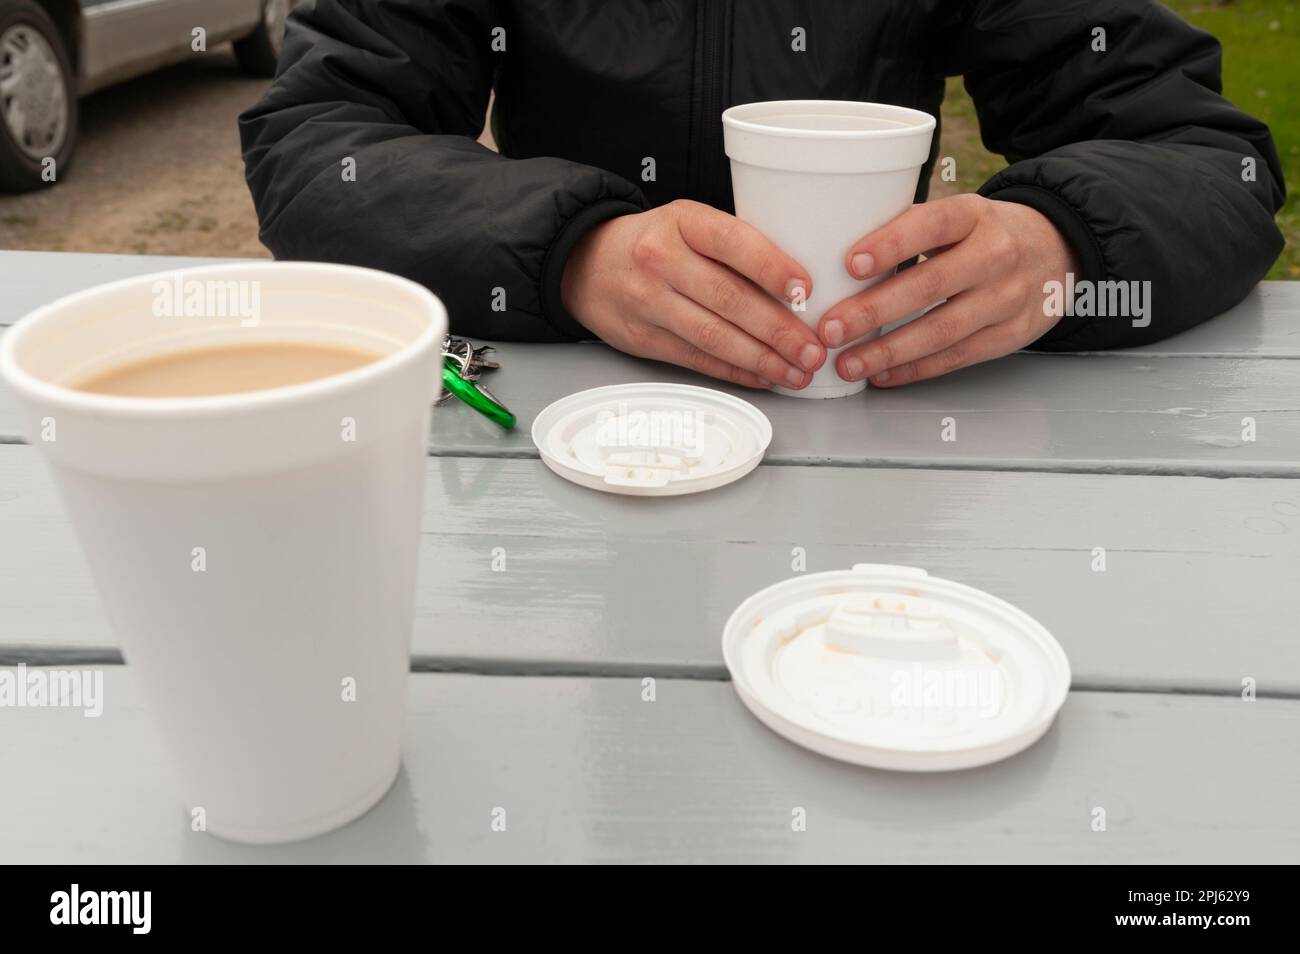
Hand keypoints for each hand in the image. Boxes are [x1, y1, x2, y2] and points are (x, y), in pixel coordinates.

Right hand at [561, 199, 824, 388]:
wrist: (587, 265)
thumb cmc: (656, 242)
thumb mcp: (689, 223)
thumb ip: (734, 246)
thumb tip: (801, 289)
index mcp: (682, 221)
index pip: (732, 242)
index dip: (772, 268)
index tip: (807, 291)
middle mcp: (661, 260)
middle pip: (728, 299)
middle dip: (778, 330)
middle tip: (814, 350)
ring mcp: (649, 302)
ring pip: (714, 336)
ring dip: (762, 359)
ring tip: (798, 372)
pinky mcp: (643, 339)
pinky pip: (697, 359)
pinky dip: (735, 372)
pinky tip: (764, 377)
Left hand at [818, 194, 1078, 386]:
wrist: (1056, 251)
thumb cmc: (984, 234)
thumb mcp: (958, 215)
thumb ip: (910, 229)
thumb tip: (833, 254)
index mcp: (974, 215)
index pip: (932, 225)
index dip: (891, 244)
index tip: (850, 264)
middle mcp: (996, 254)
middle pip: (930, 285)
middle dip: (873, 310)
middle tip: (830, 329)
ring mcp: (1007, 298)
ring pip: (942, 330)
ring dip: (888, 351)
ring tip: (847, 363)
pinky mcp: (1011, 335)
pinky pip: (956, 357)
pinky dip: (915, 369)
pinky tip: (882, 374)